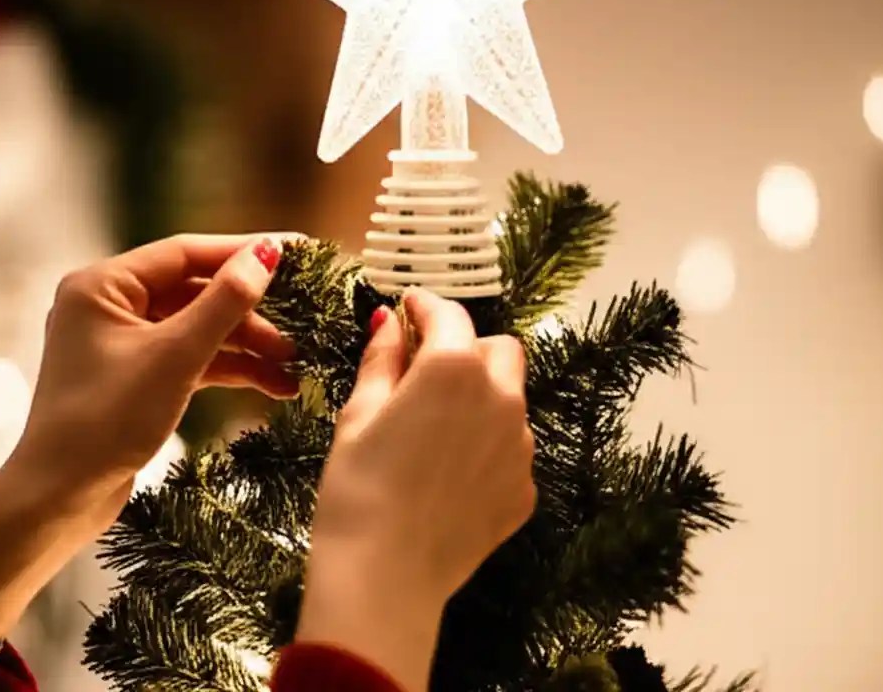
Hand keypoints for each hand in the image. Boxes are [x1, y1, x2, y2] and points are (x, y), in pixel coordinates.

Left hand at [0, 234, 298, 647]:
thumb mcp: (175, 357)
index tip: (298, 254)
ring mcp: (119, 343)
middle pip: (195, 292)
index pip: (185, 253)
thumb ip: (224, 303)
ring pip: (196, 329)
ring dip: (244, 346)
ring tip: (292, 367)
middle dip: (249, 314)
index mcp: (102, 285)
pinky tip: (271, 385)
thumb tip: (267, 254)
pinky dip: (226, 369)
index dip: (243, 252)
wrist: (59, 497)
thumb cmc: (105, 421)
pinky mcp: (133, 378)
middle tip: (300, 329)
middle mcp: (107, 305)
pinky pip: (188, 359)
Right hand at [296, 289, 534, 691]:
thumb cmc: (357, 488)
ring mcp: (521, 446)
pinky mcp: (525, 489)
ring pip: (511, 398)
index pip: (449, 315)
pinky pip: (512, 448)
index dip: (425, 305)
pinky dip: (487, 444)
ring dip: (481, 395)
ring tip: (435, 427)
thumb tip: (390, 321)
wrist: (385, 577)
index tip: (408, 307)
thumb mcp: (359, 414)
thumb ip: (383, 359)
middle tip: (425, 367)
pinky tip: (448, 471)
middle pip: (497, 349)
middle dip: (465, 347)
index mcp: (454, 368)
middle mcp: (502, 398)